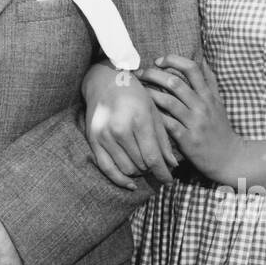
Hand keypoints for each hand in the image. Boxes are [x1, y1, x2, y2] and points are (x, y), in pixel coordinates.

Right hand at [83, 63, 178, 188]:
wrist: (104, 81)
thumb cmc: (134, 94)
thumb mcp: (153, 111)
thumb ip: (163, 139)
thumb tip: (173, 165)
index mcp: (139, 120)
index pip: (152, 157)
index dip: (163, 173)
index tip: (170, 180)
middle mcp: (120, 129)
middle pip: (141, 165)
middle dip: (152, 168)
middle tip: (156, 165)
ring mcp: (104, 136)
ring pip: (127, 168)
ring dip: (138, 172)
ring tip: (144, 165)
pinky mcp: (93, 140)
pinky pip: (107, 168)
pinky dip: (120, 179)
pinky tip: (130, 183)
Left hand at [136, 54, 243, 183]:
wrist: (229, 157)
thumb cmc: (220, 128)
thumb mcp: (219, 103)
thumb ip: (210, 82)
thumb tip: (203, 60)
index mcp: (208, 95)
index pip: (191, 68)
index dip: (173, 60)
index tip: (158, 61)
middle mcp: (202, 106)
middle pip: (174, 82)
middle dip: (153, 74)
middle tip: (140, 74)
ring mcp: (195, 122)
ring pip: (168, 101)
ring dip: (149, 94)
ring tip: (138, 91)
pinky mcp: (187, 139)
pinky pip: (166, 123)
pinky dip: (154, 116)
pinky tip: (143, 112)